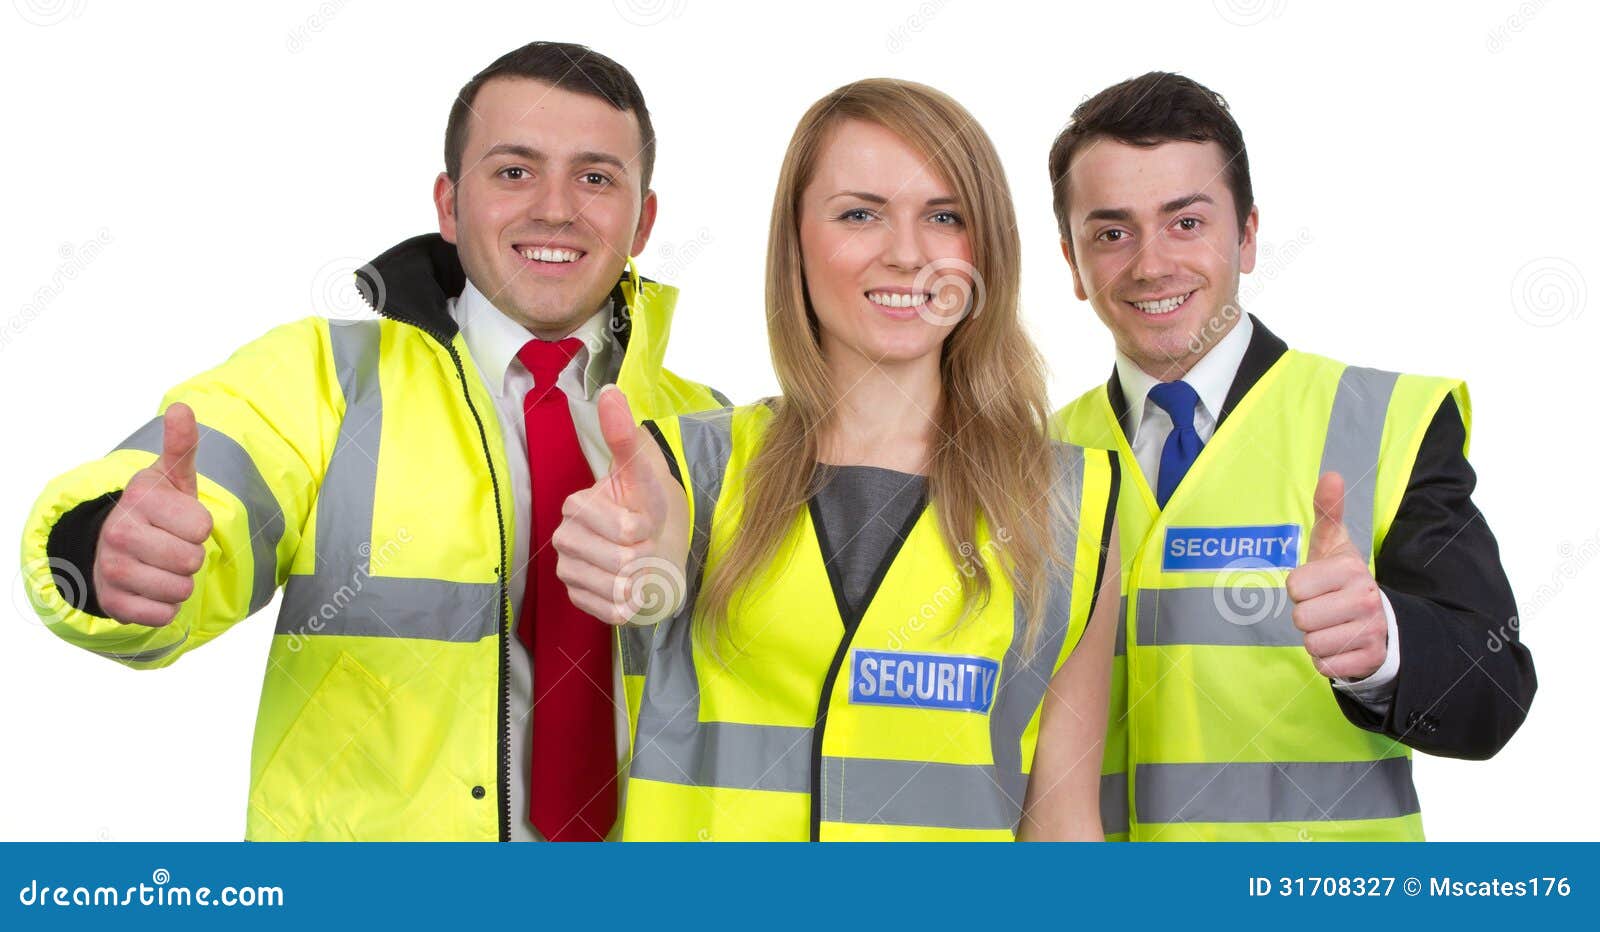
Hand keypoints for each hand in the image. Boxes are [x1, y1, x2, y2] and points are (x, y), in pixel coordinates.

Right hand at [93, 402, 213, 625]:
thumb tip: (182, 408)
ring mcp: (112, 570)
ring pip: (181, 590)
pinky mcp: (113, 603)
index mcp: (140, 500)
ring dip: (180, 581)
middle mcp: (119, 534)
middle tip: (171, 545)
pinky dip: (165, 605)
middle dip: (191, 555)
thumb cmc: (156, 510)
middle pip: (193, 560)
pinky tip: (150, 587)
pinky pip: (164, 615)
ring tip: (160, 565)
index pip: (203, 527)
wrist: (112, 547)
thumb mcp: (171, 478)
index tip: (179, 521)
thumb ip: (181, 446)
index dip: (199, 527)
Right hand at [552, 386, 688, 625]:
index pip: (624, 529)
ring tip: (640, 566)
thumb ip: (626, 435)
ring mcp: (568, 570)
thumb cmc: (652, 505)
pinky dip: (629, 604)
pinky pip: (609, 610)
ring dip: (641, 580)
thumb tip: (609, 390)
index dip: (648, 528)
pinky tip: (630, 589)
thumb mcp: (647, 472)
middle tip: (647, 545)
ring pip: (616, 587)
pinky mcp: (577, 598)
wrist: (659, 548)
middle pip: (621, 561)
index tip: (648, 520)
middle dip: (646, 555)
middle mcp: (565, 538)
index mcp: (576, 506)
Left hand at [1285, 471, 1387, 679]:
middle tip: (1325, 609)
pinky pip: (1325, 666)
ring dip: (1316, 639)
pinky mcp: (1370, 660)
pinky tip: (1341, 646)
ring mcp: (1372, 631)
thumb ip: (1327, 511)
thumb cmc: (1342, 580)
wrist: (1380, 622)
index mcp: (1352, 570)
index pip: (1294, 586)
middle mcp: (1367, 599)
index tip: (1318, 586)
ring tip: (1333, 627)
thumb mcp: (1334, 546)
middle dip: (1307, 616)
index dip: (1299, 589)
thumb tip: (1331, 474)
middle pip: (1301, 617)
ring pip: (1312, 644)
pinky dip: (1327, 661)